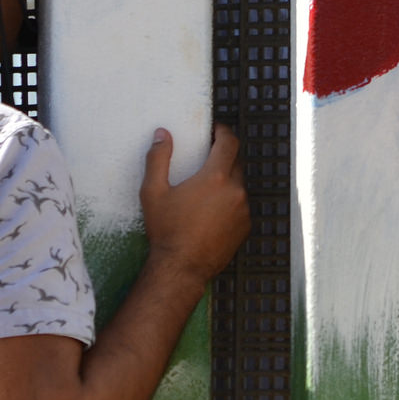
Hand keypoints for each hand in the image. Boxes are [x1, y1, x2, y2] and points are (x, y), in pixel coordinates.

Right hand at [140, 125, 249, 284]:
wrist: (181, 268)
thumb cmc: (166, 230)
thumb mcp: (153, 192)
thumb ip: (158, 159)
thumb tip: (162, 135)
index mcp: (215, 178)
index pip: (229, 142)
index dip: (223, 132)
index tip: (216, 130)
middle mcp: (235, 191)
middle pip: (236, 161)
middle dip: (223, 155)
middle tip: (207, 156)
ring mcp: (243, 210)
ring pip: (238, 185)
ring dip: (226, 181)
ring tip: (206, 188)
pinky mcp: (245, 226)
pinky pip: (240, 205)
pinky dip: (230, 201)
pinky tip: (211, 210)